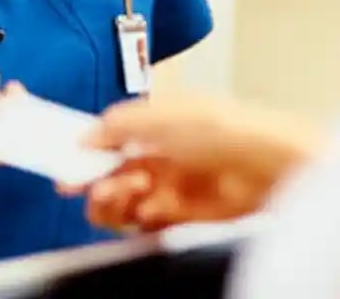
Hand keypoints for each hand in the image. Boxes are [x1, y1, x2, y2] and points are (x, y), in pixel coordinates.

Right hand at [65, 96, 317, 230]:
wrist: (274, 169)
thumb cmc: (233, 131)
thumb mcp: (168, 113)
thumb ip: (121, 123)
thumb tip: (84, 136)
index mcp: (157, 126)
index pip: (108, 139)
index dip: (85, 150)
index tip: (66, 160)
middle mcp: (160, 159)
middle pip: (106, 175)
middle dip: (94, 179)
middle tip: (95, 180)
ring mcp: (169, 190)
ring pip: (118, 203)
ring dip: (112, 198)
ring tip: (128, 188)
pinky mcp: (179, 221)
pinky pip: (140, 227)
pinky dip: (135, 220)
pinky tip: (147, 208)